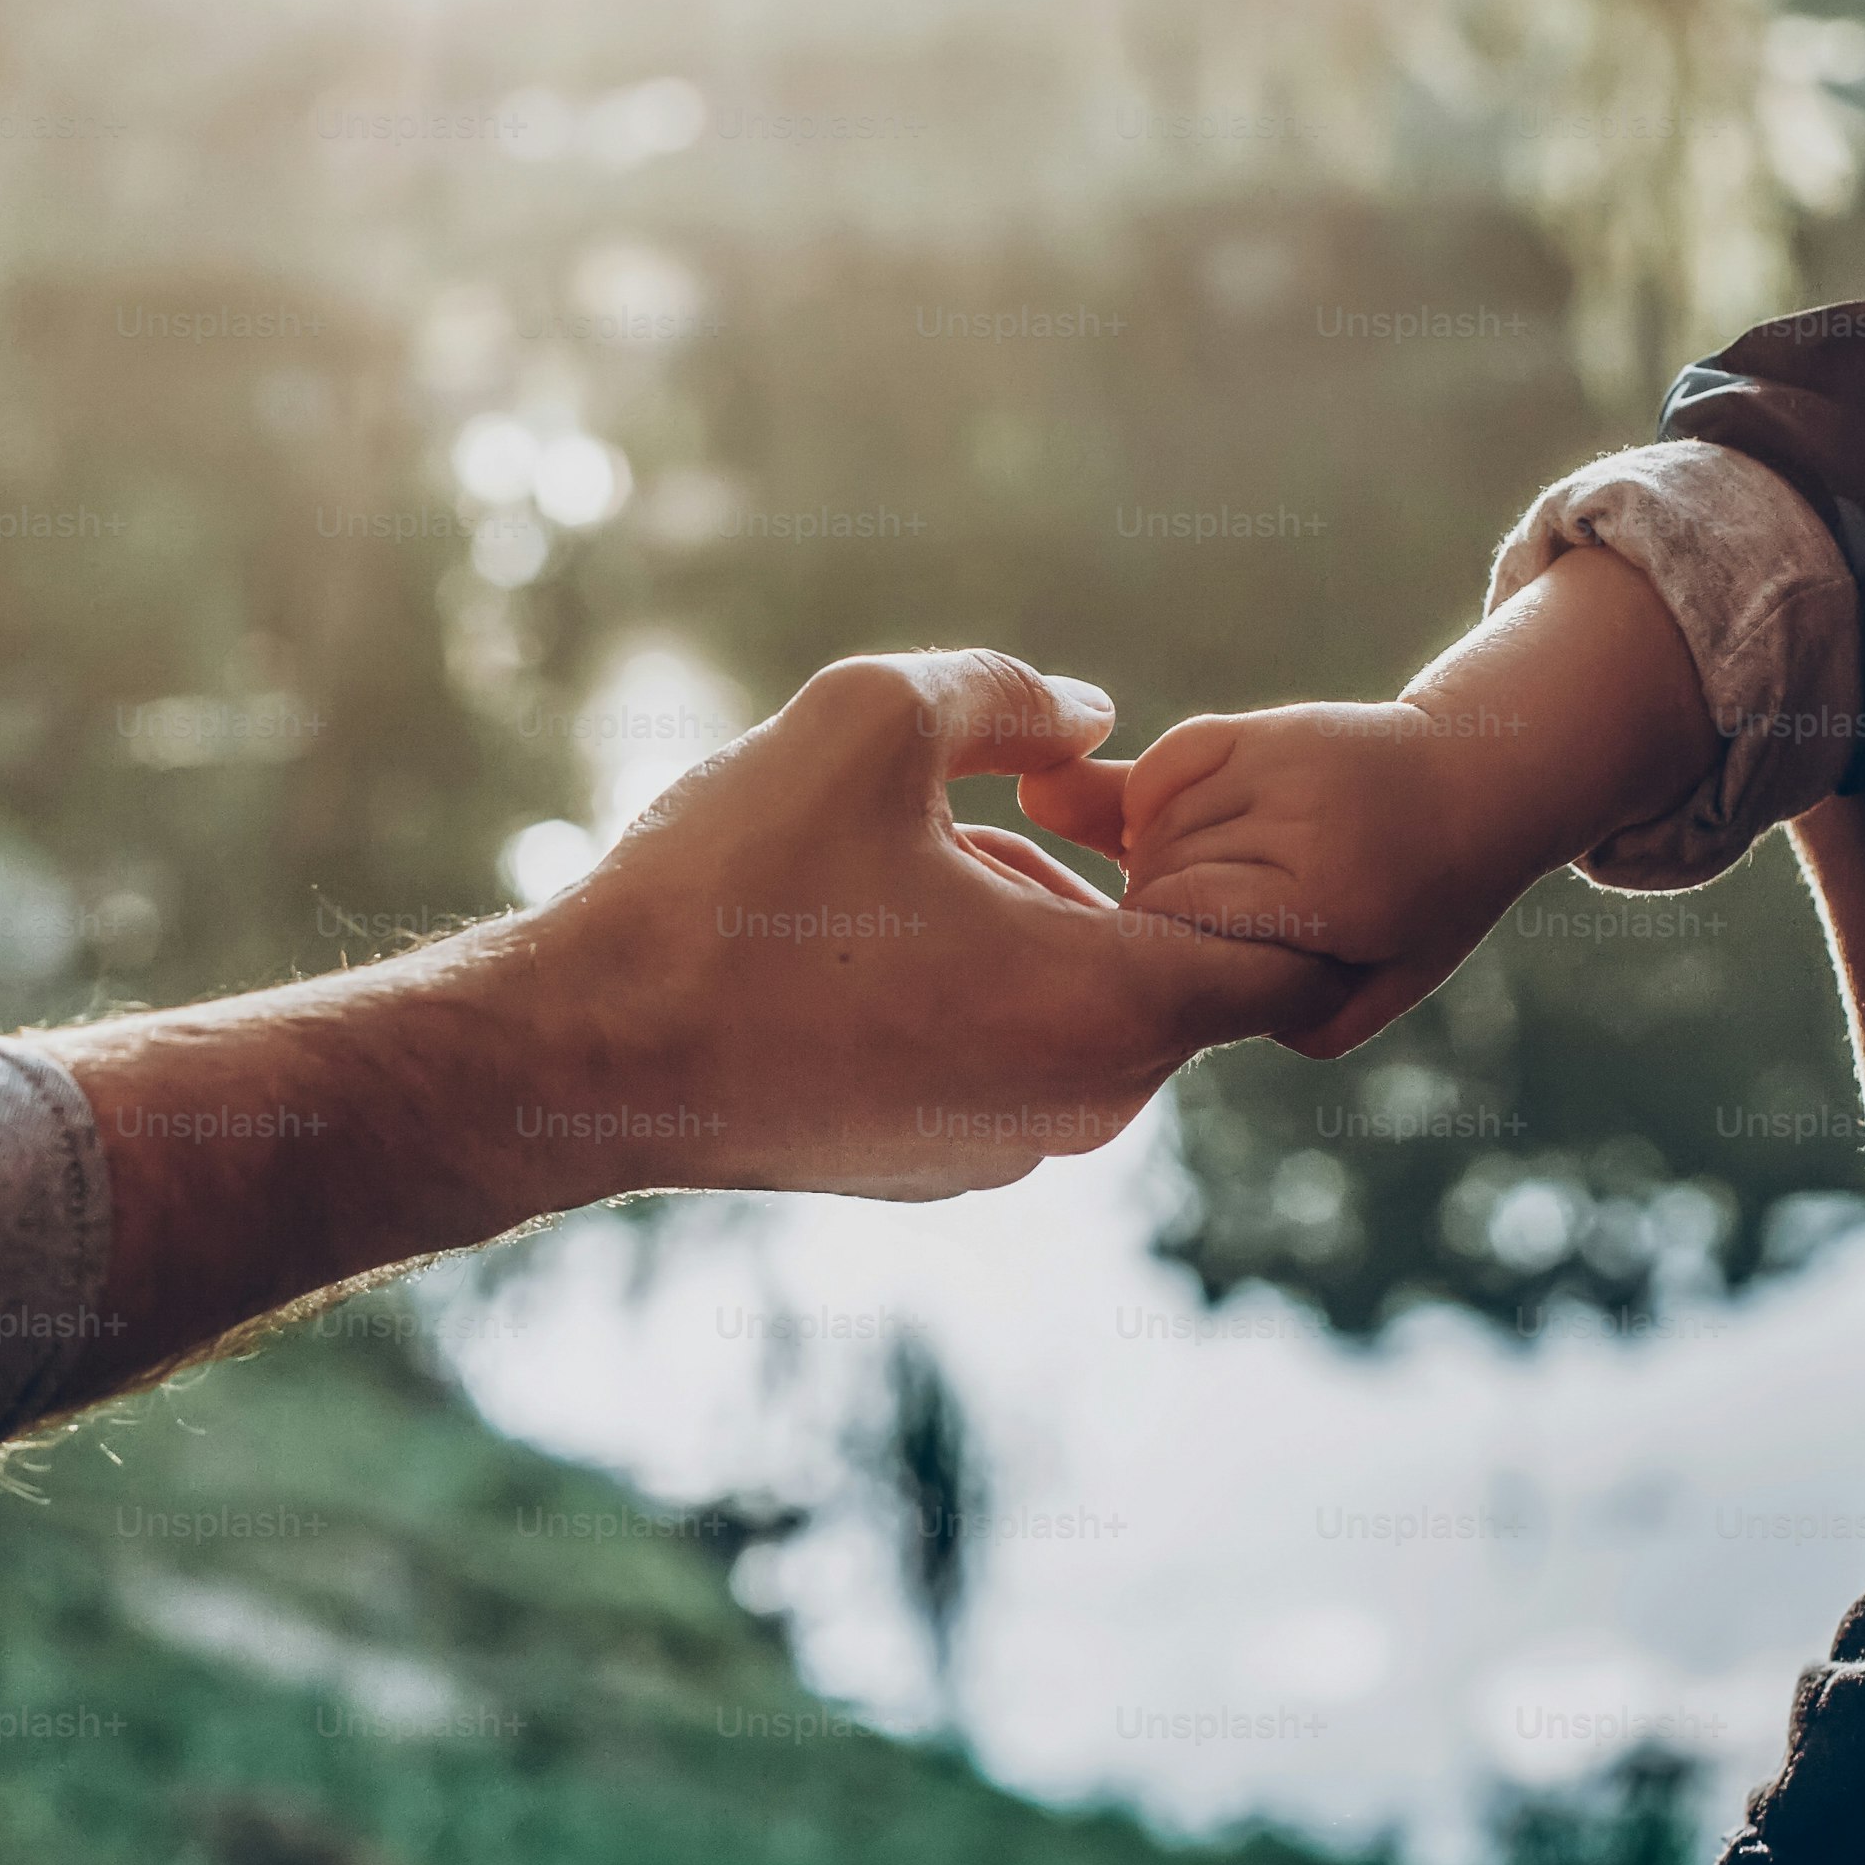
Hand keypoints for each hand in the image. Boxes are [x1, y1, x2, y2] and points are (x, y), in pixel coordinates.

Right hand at [42, 648, 1347, 1390]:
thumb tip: (1089, 716)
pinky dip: (975, 986)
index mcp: (1100, 1008)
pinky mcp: (923, 1169)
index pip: (1282, 958)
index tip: (1186, 802)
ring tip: (922, 855)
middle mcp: (1074, 1107)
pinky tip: (864, 927)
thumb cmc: (729, 890)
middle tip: (1021, 799)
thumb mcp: (871, 720)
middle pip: (1168, 974)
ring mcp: (997, 1153)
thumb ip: (1009, 695)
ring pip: (1077, 1011)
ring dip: (1035, 924)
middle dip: (1120, 877)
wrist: (582, 1056)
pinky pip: (1003, 1057)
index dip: (1265, 866)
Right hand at [1021, 695, 1547, 1059]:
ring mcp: (1283, 762)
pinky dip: (1150, 793)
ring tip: (1160, 887)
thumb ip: (1318, 1026)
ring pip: (1168, 814)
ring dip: (1149, 855)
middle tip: (1151, 932)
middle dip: (1147, 902)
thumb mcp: (1396, 983)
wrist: (1482, 782)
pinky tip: (1155, 826)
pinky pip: (1177, 754)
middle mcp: (1298, 819)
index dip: (1158, 937)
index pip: (1190, 909)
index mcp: (1325, 893)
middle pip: (1170, 863)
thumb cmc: (1436, 899)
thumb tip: (1232, 1019)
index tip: (1160, 963)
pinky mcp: (1271, 726)